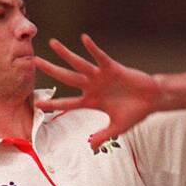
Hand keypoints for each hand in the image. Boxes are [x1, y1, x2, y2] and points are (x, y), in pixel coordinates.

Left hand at [33, 34, 160, 149]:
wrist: (152, 100)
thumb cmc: (135, 113)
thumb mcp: (117, 128)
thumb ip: (103, 136)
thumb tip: (90, 146)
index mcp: (91, 101)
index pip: (68, 103)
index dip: (54, 104)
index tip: (38, 104)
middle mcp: (92, 86)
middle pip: (66, 77)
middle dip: (51, 70)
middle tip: (33, 62)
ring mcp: (101, 76)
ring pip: (79, 64)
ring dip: (65, 54)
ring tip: (52, 43)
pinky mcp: (112, 68)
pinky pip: (100, 57)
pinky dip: (92, 49)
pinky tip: (83, 39)